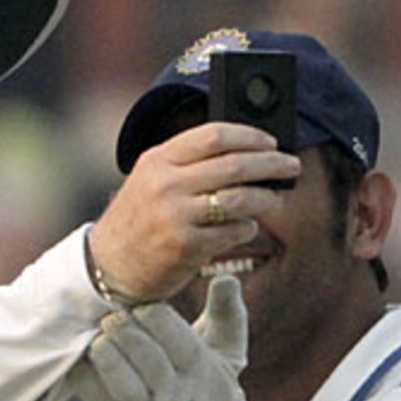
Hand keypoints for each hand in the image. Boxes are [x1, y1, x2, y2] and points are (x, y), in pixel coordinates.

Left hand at [71, 275, 263, 400]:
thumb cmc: (211, 382)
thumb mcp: (228, 349)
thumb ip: (227, 312)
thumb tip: (226, 278)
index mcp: (201, 368)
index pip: (178, 340)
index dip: (155, 318)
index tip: (144, 306)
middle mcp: (175, 392)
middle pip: (148, 358)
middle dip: (126, 331)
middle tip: (114, 317)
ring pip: (124, 384)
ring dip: (108, 358)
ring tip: (100, 339)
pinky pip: (98, 398)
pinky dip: (86, 375)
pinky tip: (80, 356)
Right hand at [89, 121, 297, 301]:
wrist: (109, 265)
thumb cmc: (139, 220)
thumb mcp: (152, 179)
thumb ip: (187, 163)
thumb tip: (245, 151)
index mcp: (158, 160)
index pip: (214, 135)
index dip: (250, 136)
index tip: (271, 141)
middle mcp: (166, 185)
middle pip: (234, 165)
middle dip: (271, 164)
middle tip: (291, 166)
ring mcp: (175, 217)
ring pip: (239, 199)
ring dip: (266, 198)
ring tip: (275, 199)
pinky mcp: (186, 247)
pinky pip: (232, 232)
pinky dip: (246, 228)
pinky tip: (246, 227)